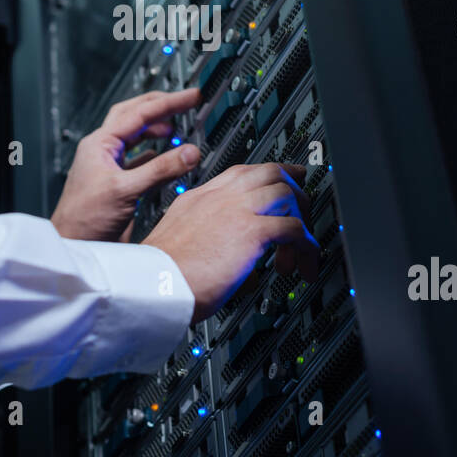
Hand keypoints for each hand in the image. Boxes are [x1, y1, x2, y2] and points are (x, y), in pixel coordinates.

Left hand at [50, 88, 202, 242]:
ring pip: (136, 137)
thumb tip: (188, 152)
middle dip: (160, 106)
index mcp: (100, 144)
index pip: (139, 113)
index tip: (190, 96)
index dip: (168, 103)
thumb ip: (160, 170)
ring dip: (157, 129)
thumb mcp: (125, 190)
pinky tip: (166, 157)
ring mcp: (110, 167)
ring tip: (177, 124)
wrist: (73, 247)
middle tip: (184, 100)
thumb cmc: (83, 220)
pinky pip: (139, 161)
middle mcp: (104, 152)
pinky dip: (156, 155)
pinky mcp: (118, 184)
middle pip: (134, 116)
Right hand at [141, 162, 318, 323]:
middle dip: (294, 188)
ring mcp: (236, 210)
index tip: (283, 180)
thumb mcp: (179, 241)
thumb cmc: (159, 275)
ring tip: (302, 247)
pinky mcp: (251, 232)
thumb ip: (204, 238)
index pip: (241, 172)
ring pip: (285, 193)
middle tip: (304, 207)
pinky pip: (294, 228)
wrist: (151, 284)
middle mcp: (219, 197)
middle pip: (269, 171)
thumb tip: (230, 256)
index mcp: (199, 197)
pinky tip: (302, 264)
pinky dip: (305, 246)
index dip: (267, 175)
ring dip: (301, 219)